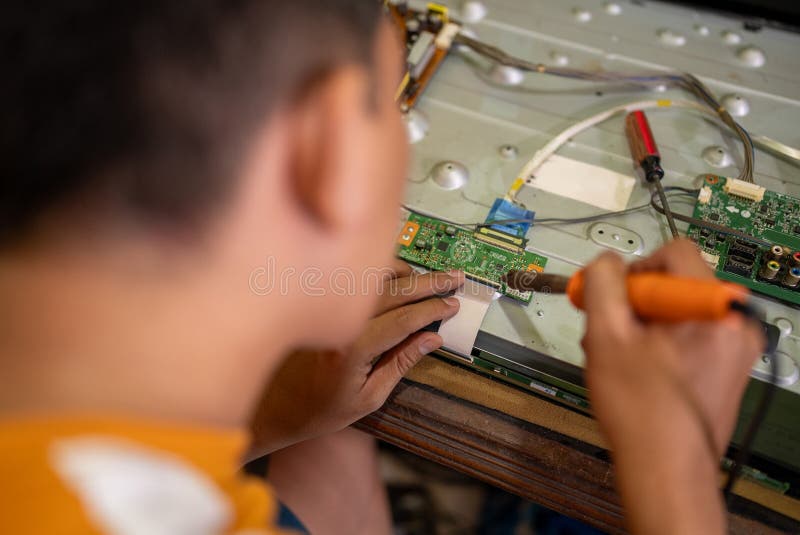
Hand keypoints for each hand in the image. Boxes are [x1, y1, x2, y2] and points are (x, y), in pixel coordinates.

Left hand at [248, 263, 462, 457]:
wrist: (270, 407)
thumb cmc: (315, 410)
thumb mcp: (368, 397)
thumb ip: (401, 363)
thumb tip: (431, 339)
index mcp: (352, 347)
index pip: (404, 319)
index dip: (433, 311)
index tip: (453, 305)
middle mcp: (337, 320)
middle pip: (394, 290)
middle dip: (429, 284)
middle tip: (454, 279)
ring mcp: (325, 307)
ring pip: (373, 275)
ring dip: (405, 273)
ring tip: (428, 277)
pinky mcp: (317, 301)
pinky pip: (353, 276)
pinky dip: (379, 271)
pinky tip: (394, 276)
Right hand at [580, 239, 763, 533]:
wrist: (666, 467)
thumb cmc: (641, 409)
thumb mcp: (607, 335)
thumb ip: (604, 284)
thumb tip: (607, 263)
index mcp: (714, 309)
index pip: (674, 253)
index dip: (634, 270)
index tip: (612, 297)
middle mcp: (734, 324)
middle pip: (675, 284)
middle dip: (635, 303)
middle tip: (610, 331)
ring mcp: (734, 349)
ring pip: (678, 312)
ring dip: (642, 325)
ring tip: (619, 355)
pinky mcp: (726, 369)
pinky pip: (689, 336)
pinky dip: (659, 344)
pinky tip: (635, 368)